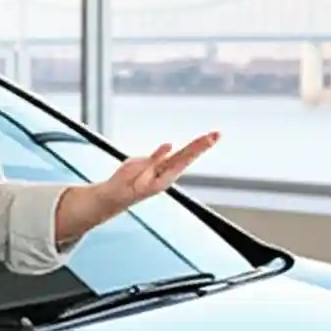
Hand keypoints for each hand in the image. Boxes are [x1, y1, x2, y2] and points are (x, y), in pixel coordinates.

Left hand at [99, 131, 220, 211]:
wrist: (115, 196)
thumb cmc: (132, 179)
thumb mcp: (146, 164)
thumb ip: (158, 157)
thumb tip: (170, 147)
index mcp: (168, 168)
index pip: (188, 153)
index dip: (202, 144)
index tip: (216, 134)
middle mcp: (166, 174)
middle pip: (187, 157)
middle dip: (201, 146)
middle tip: (216, 135)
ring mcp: (156, 178)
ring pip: (177, 162)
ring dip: (191, 151)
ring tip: (206, 139)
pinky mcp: (143, 181)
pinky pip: (152, 165)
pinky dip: (160, 155)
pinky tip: (169, 145)